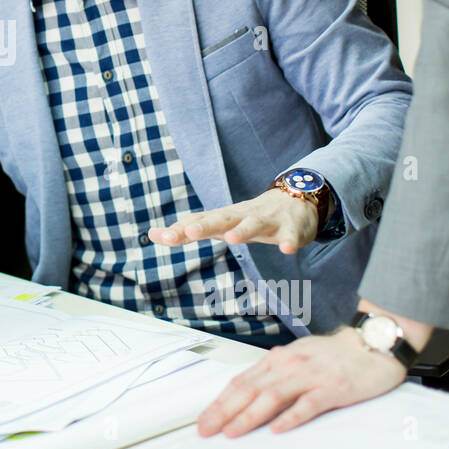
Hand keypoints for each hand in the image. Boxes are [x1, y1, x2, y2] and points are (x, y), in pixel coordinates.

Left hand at [149, 188, 318, 254]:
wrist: (296, 198)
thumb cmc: (248, 216)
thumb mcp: (218, 223)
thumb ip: (188, 230)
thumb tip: (152, 234)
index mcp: (224, 217)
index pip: (198, 221)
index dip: (179, 229)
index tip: (159, 237)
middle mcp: (242, 215)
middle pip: (222, 218)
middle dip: (206, 225)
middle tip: (189, 233)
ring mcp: (267, 220)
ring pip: (254, 224)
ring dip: (243, 231)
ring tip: (232, 239)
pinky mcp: (291, 227)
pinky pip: (290, 235)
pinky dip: (288, 240)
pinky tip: (286, 249)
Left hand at [197, 327, 406, 436]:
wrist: (374, 343)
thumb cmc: (334, 355)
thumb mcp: (297, 359)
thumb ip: (274, 375)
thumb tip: (247, 395)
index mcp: (278, 359)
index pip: (241, 382)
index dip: (220, 401)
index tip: (204, 419)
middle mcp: (289, 365)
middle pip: (250, 389)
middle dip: (224, 411)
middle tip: (206, 429)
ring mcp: (311, 375)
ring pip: (272, 396)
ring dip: (249, 415)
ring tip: (232, 431)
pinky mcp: (333, 387)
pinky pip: (308, 404)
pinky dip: (291, 416)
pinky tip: (277, 429)